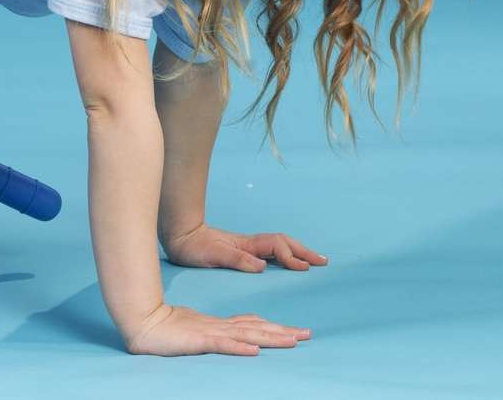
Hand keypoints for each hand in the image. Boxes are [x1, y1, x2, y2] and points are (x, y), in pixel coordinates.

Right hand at [125, 302, 310, 356]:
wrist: (142, 322)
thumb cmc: (166, 327)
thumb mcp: (196, 330)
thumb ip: (217, 333)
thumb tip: (239, 338)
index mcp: (218, 324)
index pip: (252, 324)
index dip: (274, 327)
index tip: (295, 331)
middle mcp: (219, 326)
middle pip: (258, 328)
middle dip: (284, 332)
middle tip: (308, 334)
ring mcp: (210, 332)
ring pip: (247, 334)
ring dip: (271, 338)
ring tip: (293, 341)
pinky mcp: (199, 340)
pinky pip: (222, 344)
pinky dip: (239, 347)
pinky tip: (254, 350)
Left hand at [161, 222, 328, 271]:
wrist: (178, 235)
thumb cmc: (192, 247)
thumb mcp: (212, 255)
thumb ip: (236, 259)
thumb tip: (262, 265)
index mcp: (246, 244)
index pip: (276, 247)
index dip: (291, 257)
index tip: (303, 268)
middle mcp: (249, 244)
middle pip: (283, 243)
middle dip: (304, 251)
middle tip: (324, 262)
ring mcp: (247, 246)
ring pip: (279, 245)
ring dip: (298, 251)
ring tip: (314, 260)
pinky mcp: (242, 251)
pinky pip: (270, 251)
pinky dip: (285, 254)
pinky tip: (289, 261)